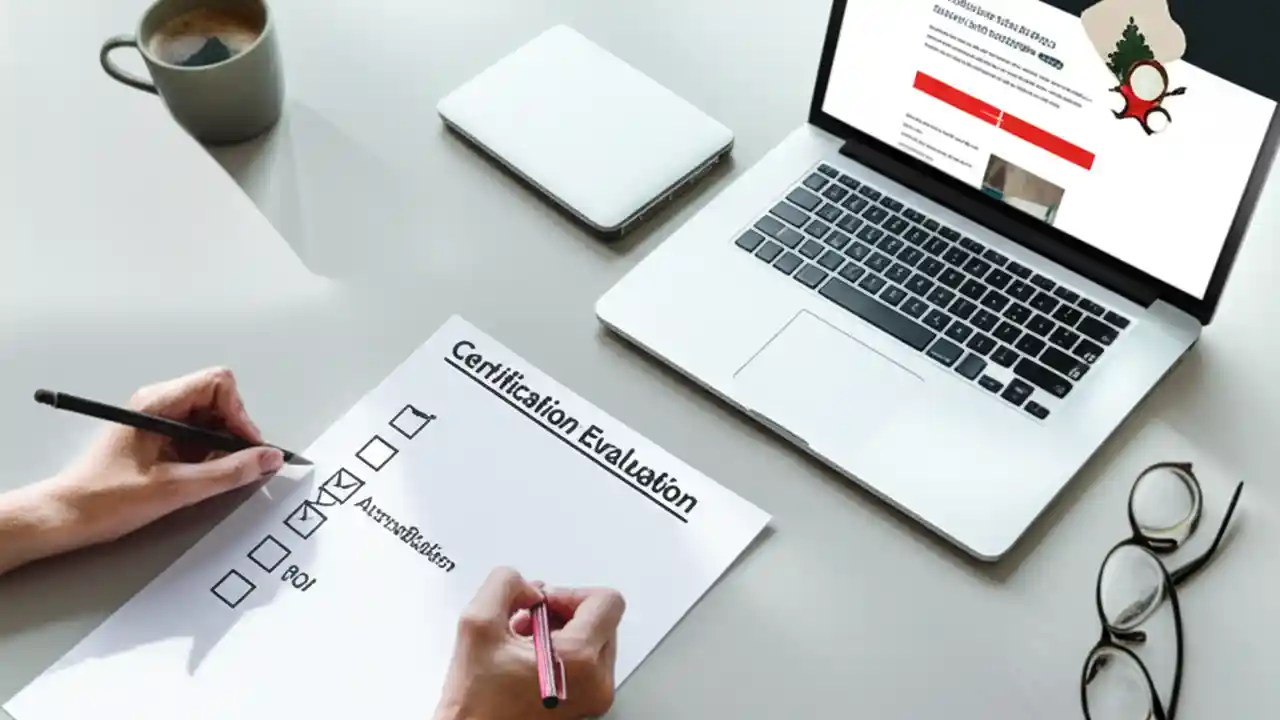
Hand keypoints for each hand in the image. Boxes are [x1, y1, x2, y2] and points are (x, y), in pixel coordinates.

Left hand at [0, 368, 281, 572]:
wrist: (66, 518)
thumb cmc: (108, 499)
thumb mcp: (175, 488)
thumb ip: (228, 472)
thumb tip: (269, 458)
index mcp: (157, 403)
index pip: (218, 384)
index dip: (240, 414)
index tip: (248, 448)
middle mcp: (159, 403)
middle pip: (218, 399)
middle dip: (235, 432)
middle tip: (238, 465)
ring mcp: (158, 420)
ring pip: (210, 419)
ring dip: (222, 446)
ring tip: (213, 476)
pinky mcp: (158, 438)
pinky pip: (197, 436)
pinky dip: (208, 455)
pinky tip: (199, 477)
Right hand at [434, 568, 625, 719]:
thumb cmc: (475, 704)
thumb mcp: (478, 624)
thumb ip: (505, 583)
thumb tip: (527, 586)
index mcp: (579, 659)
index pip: (606, 600)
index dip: (568, 593)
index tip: (542, 603)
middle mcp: (596, 682)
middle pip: (601, 618)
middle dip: (560, 613)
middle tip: (526, 622)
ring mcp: (594, 697)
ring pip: (592, 639)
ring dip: (557, 632)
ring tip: (521, 643)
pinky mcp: (585, 704)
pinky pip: (585, 663)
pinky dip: (558, 653)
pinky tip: (526, 660)